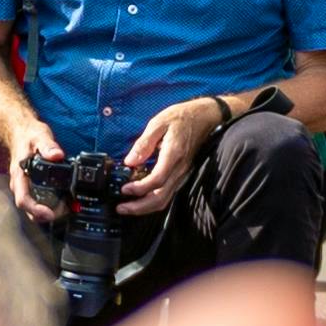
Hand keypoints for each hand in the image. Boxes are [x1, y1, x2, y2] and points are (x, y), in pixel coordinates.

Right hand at [0, 118, 67, 224]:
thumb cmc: (28, 136)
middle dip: (45, 216)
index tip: (49, 213)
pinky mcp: (31, 186)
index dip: (35, 210)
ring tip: (66, 208)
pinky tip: (62, 203)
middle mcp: (20, 184)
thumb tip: (57, 155)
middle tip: (64, 212)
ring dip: (49, 212)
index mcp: (19, 175)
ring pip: (33, 208)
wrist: (20, 133)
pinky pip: (37, 201)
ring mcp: (25, 187)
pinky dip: (49, 206)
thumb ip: (49, 146)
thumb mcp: (40, 136)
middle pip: (28, 209)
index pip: (23, 199)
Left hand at [118, 97, 220, 215]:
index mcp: (173, 154)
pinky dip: (153, 200)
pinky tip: (140, 197)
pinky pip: (168, 193)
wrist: (205, 117)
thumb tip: (129, 161)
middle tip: (121, 208)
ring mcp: (182, 173)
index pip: (158, 180)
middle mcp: (180, 169)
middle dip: (140, 207)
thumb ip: (143, 143)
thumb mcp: (158, 123)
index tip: (124, 189)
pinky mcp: (181, 174)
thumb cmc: (181, 117)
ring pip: (165, 199)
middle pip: (161, 197)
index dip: (140, 188)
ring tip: (127, 207)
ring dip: (145, 207)